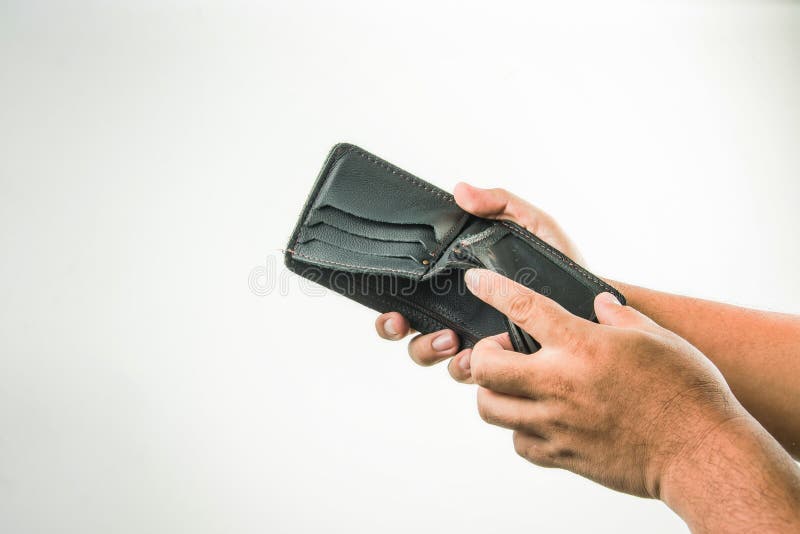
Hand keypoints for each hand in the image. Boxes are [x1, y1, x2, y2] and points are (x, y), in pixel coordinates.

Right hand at [374, 182, 583, 371]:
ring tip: (449, 340)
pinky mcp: (498, 364)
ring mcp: (475, 342)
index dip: (390, 309)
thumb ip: (499, 204)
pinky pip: (465, 375)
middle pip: (408, 332)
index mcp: (458, 284)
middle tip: (405, 324)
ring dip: (427, 350)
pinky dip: (461, 369)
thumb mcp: (531, 225)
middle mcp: (458, 315)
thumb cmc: (561, 263)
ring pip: (430, 356)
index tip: (390, 308)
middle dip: (397, 332)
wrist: (595, 302)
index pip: (410, 296)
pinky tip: (473, 358)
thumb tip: (462, 190)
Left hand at [462, 268, 743, 498]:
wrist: (701, 454)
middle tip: (500, 352)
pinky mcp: (563, 455)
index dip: (492, 289)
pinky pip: (519, 444)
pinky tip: (538, 420)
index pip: (522, 307)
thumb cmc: (687, 391)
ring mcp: (557, 422)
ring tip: (514, 386)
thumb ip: (620, 316)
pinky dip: (520, 430)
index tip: (476, 280)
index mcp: (582, 345)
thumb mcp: (657, 337)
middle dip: (482, 354)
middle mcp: (560, 383)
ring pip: (491, 408)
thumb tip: (600, 303)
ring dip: (494, 393)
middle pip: (485, 366)